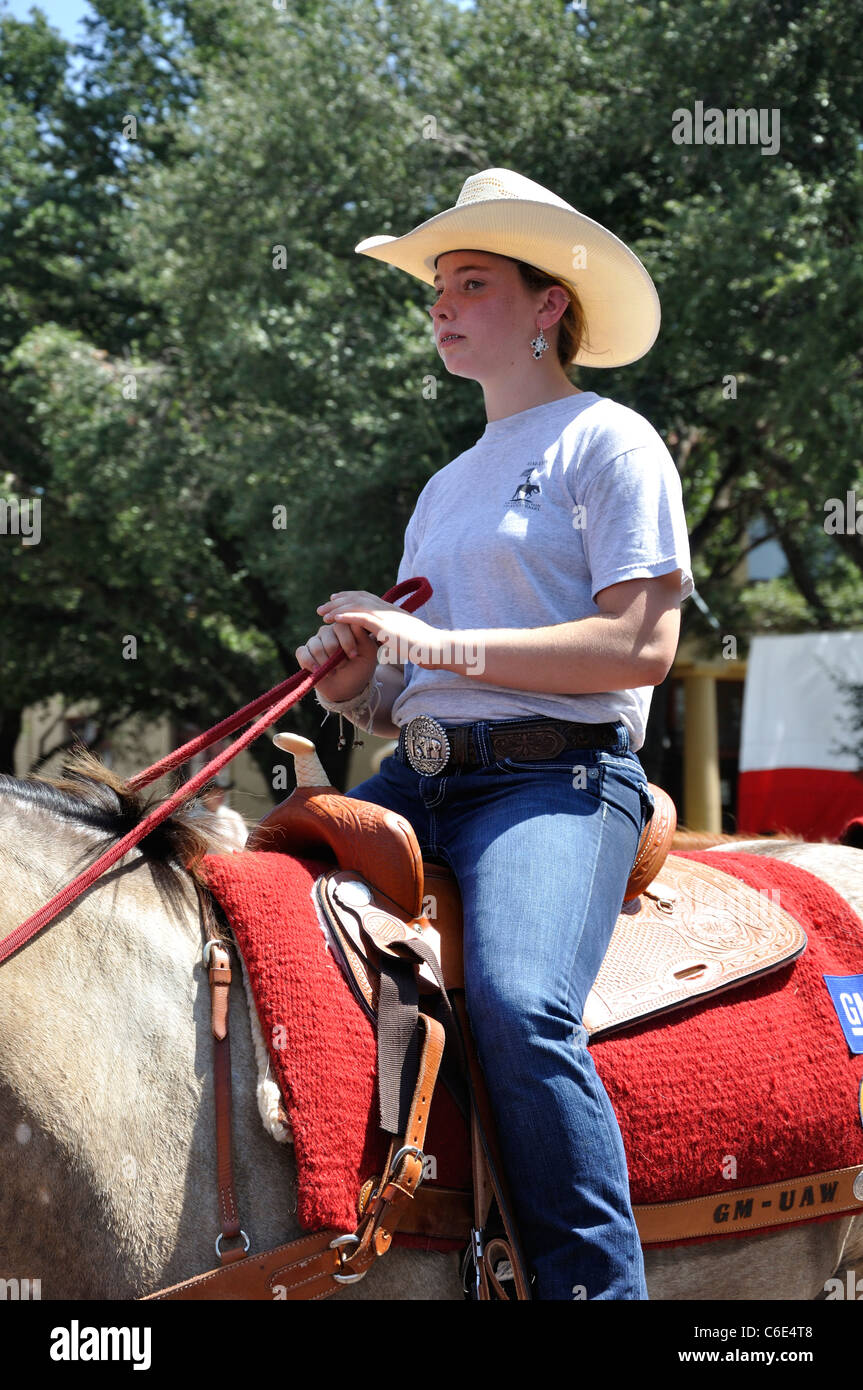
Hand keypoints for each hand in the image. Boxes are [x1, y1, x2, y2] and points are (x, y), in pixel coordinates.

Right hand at [294, 611, 379, 702]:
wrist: (348, 688)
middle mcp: (328, 630)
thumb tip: (355, 622)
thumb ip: (363, 637)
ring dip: (325, 662)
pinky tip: (318, 671)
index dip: (347, 641)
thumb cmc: (360, 668)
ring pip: (315, 646)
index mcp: (345, 627)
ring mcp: (315, 640)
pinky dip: (310, 663)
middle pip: (327, 636)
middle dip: (336, 655)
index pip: (341, 625)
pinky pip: (302, 652)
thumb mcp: (368, 654)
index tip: (353, 656)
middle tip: (343, 665)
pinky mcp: (304, 651)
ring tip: (333, 671)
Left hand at [317, 591, 445, 665]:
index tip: (336, 599)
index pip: (366, 597)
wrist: (435, 648)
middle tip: (324, 606)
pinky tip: (334, 619)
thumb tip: (383, 636)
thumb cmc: (423, 646)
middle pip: (358, 598)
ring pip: (356, 605)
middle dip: (339, 601)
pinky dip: (346, 616)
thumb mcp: (404, 636)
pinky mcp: (385, 626)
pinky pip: (361, 617)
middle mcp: (387, 609)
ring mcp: (386, 616)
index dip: (349, 597)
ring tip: (323, 613)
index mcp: (391, 610)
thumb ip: (392, 632)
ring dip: (337, 608)